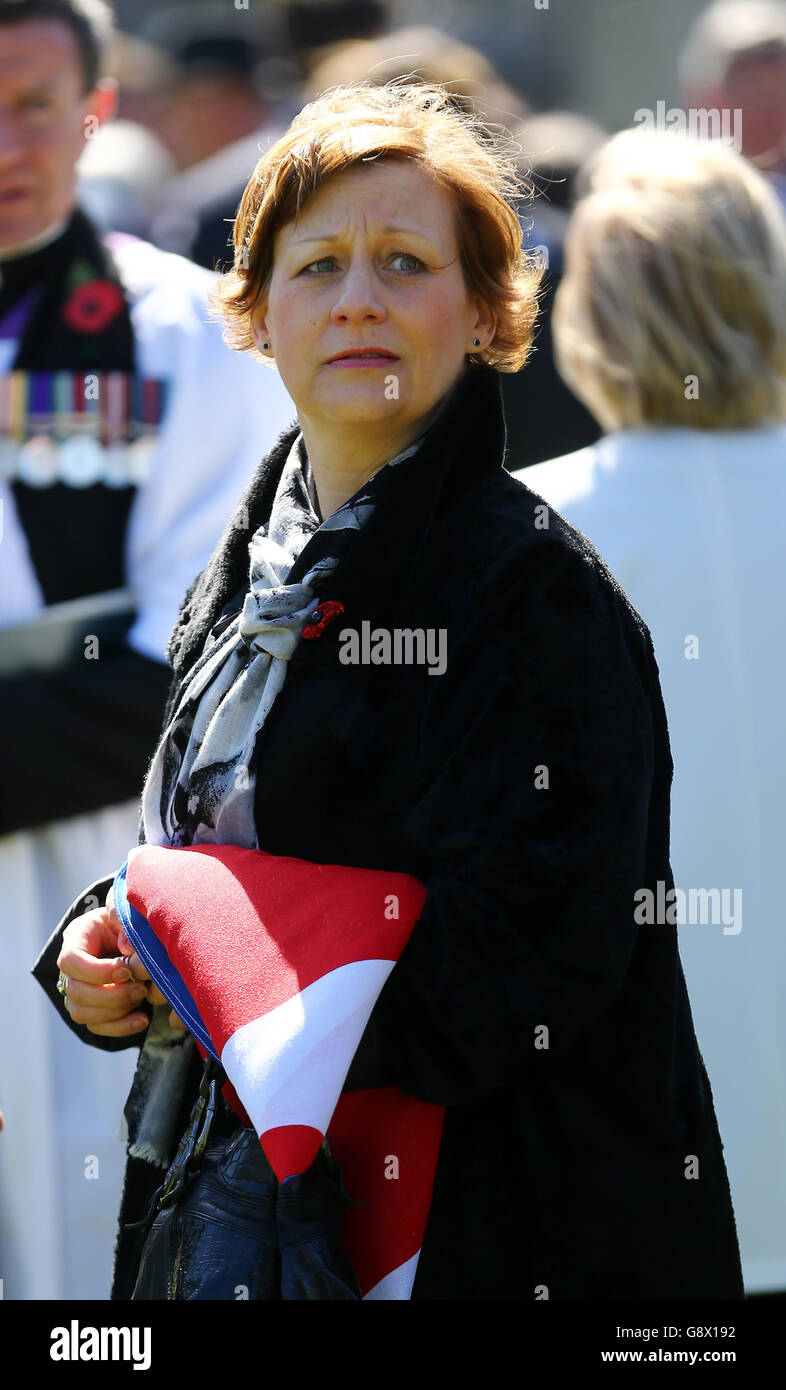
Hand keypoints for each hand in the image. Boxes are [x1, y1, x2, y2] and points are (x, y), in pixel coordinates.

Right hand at [56, 886, 185, 1036]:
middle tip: (141, 988)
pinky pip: (96, 1027)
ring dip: (115, 1011)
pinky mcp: (91, 1008)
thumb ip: (126, 924)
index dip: (96, 971)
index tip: (125, 971)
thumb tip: (128, 949)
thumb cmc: (129, 921)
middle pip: (75, 991)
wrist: (133, 935)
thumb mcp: (128, 913)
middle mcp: (72, 968)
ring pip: (81, 1013)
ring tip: (142, 997)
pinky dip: (120, 1027)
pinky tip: (142, 1019)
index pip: (71, 960)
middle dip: (111, 995)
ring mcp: (78, 991)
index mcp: (77, 939)